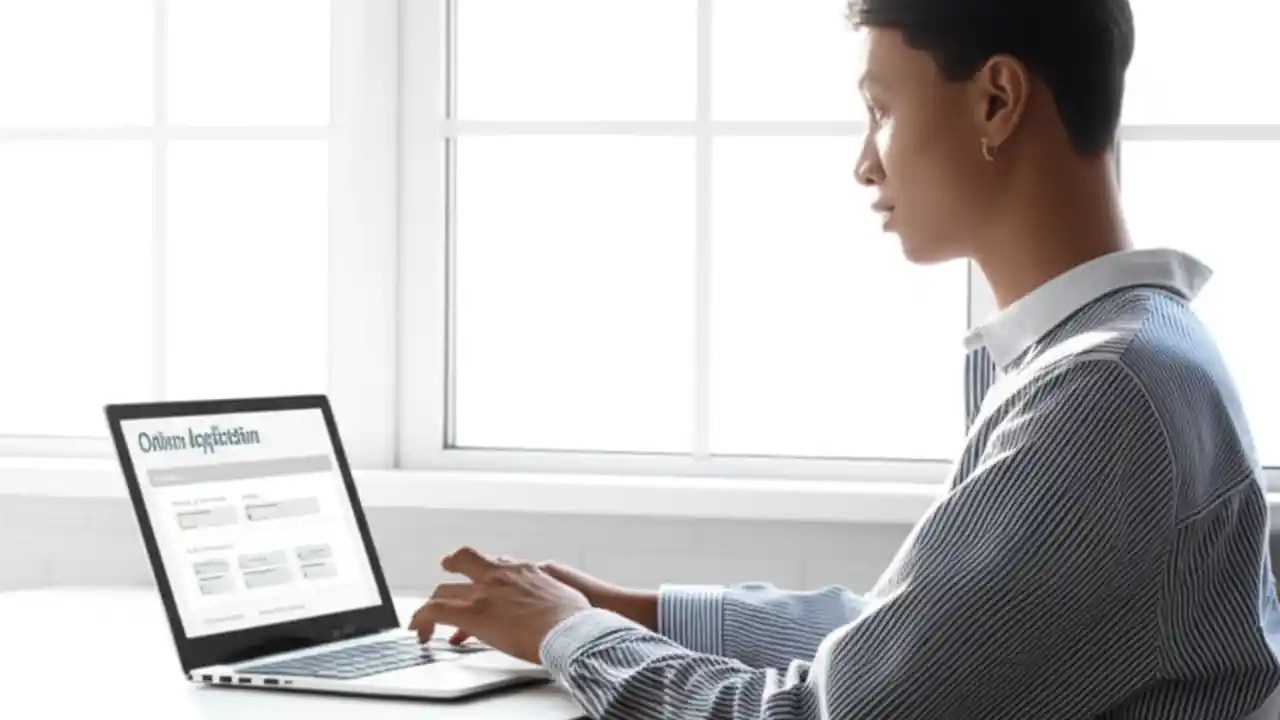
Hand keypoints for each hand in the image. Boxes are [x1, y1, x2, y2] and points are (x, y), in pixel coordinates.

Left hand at [407, 547, 591, 663]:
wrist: (569, 629)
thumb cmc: (576, 619)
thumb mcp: (568, 596)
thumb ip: (556, 596)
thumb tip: (565, 606)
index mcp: (525, 569)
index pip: (498, 563)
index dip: (486, 570)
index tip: (484, 576)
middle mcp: (500, 575)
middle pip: (466, 560)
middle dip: (453, 565)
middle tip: (447, 569)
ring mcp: (484, 592)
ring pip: (445, 588)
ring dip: (433, 602)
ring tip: (425, 616)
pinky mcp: (471, 613)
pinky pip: (435, 611)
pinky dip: (421, 619)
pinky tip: (419, 628)